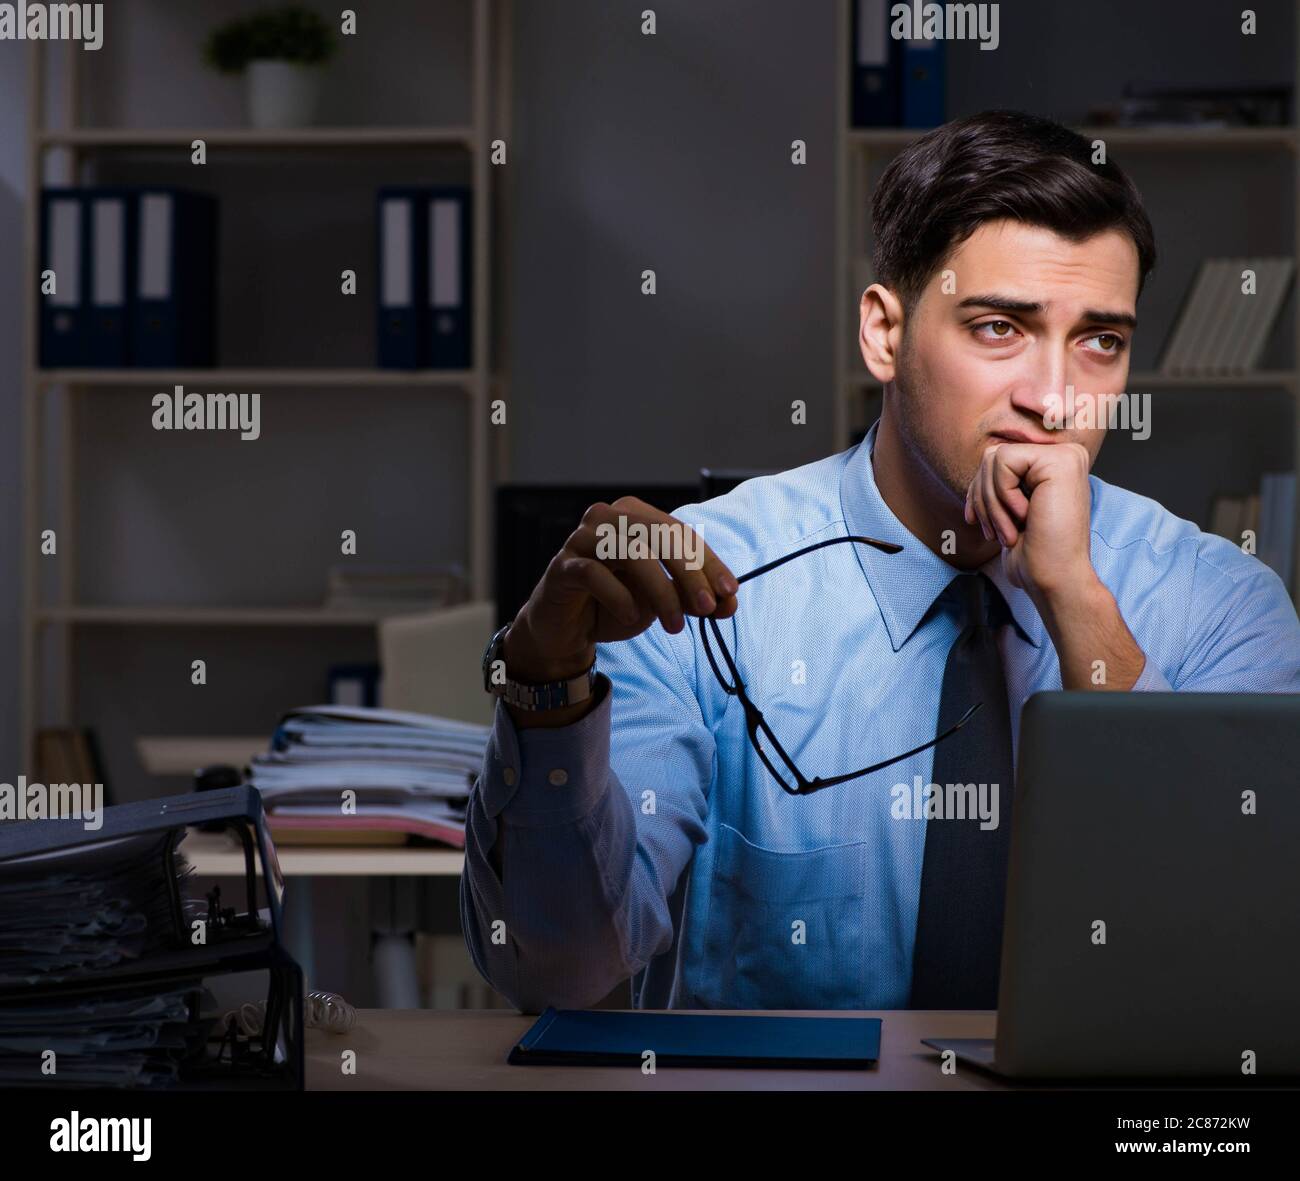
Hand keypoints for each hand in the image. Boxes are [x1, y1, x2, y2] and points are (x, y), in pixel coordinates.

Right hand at [502, 498, 738, 723]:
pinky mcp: (562, 566)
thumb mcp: (662, 603)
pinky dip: (619, 596)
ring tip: (674, 627)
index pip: (680, 533)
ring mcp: (581, 538)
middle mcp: (608, 517)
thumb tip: (728, 602)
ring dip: (660, 591)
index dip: (708, 562)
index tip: (729, 592)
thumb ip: (692, 599)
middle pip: (658, 535)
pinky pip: (594, 573)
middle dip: (689, 573)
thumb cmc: (616, 605)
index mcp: (635, 516)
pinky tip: (633, 617)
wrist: (566, 632)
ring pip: (630, 551)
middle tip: (707, 608)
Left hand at [964, 441, 1094, 603]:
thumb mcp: (1010, 509)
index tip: (975, 520)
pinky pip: (1004, 461)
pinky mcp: (1061, 461)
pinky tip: (1025, 517)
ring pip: (994, 457)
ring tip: (1008, 530)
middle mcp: (1065, 455)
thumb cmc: (1033, 552)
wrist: (1055, 578)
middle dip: (981, 497)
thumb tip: (987, 454)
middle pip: (992, 455)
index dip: (978, 490)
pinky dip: (1002, 495)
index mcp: (1053, 466)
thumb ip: (1004, 479)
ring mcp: (1066, 455)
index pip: (996, 459)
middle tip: (995, 532)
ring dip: (990, 501)